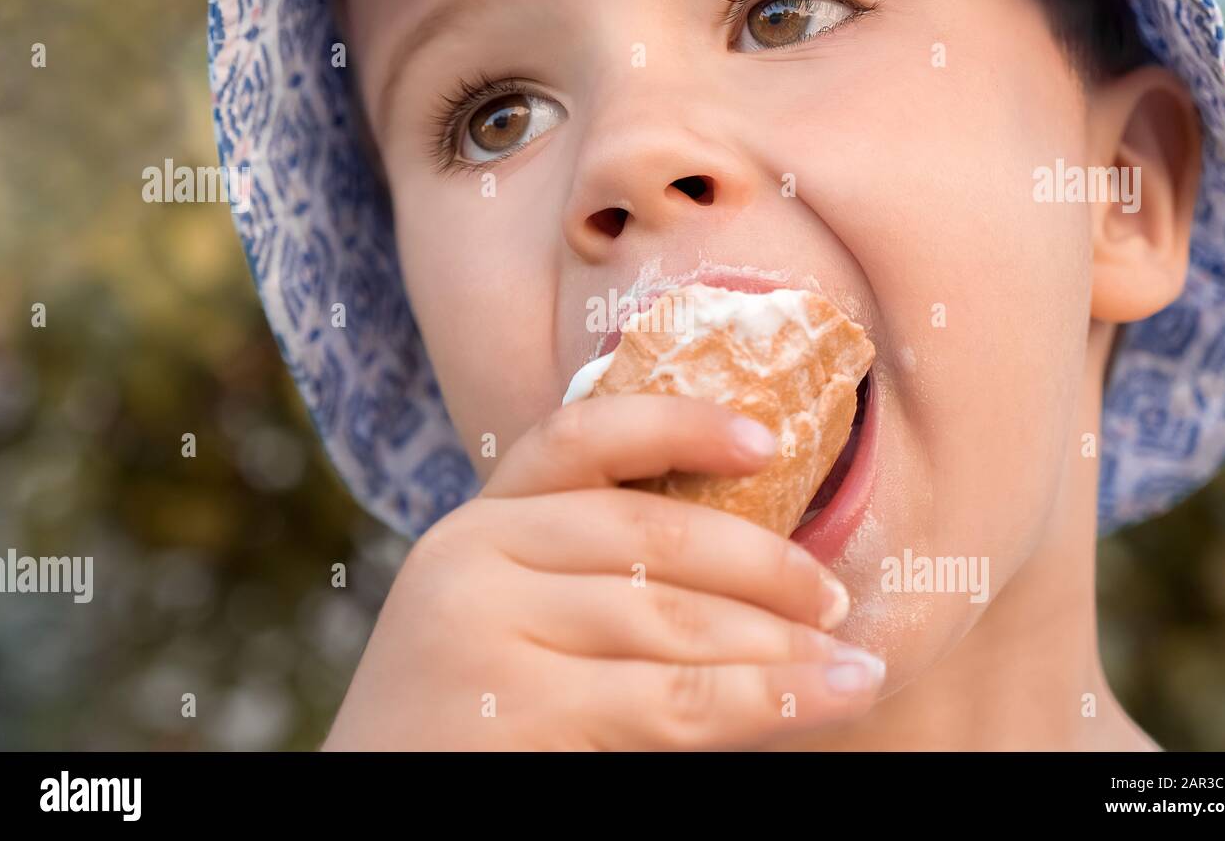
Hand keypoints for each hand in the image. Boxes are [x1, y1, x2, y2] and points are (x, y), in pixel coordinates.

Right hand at [322, 394, 883, 749]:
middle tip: (835, 602)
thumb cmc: (467, 726)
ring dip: (783, 643)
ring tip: (853, 665)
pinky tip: (831, 694)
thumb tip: (752, 571)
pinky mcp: (512, 709)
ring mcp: (482, 629)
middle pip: (650, 532)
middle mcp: (469, 556)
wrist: (371, 814)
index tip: (767, 438)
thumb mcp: (511, 625)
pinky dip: (772, 697)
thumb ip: (592, 580)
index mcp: (474, 525)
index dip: (678, 423)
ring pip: (675, 618)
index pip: (579, 438)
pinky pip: (675, 698)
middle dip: (763, 564)